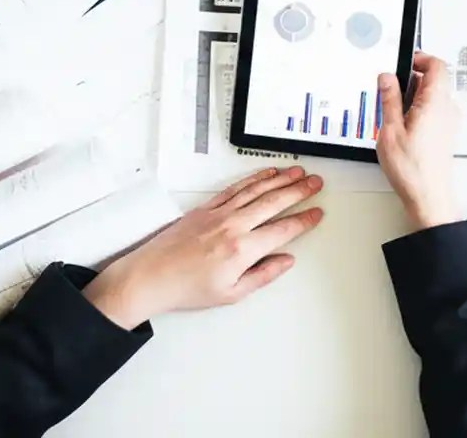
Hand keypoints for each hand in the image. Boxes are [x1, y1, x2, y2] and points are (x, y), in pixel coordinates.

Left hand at [83, 167, 324, 328]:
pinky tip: (266, 174)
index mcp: (242, 250)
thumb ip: (264, 275)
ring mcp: (218, 214)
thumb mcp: (231, 293)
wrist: (150, 278)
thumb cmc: (186, 288)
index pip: (283, 230)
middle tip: (316, 183)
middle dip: (299, 191)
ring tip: (298, 173)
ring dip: (280, 179)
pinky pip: (235, 188)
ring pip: (256, 190)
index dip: (304, 220)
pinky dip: (253, 179)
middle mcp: (232, 226)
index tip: (316, 213)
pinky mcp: (205, 208)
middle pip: (274, 202)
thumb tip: (285, 261)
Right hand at [376, 52, 460, 230]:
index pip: (437, 65)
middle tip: (390, 88)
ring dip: (414, 95)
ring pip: (433, 95)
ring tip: (393, 111)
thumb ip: (389, 99)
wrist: (428, 196)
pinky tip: (402, 124)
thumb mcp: (390, 129)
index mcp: (436, 102)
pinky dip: (418, 108)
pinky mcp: (446, 132)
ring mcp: (449, 121)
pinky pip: (434, 109)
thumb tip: (386, 77)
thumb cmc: (412, 169)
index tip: (403, 61)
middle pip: (434, 79)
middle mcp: (447, 109)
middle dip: (411, 78)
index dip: (420, 57)